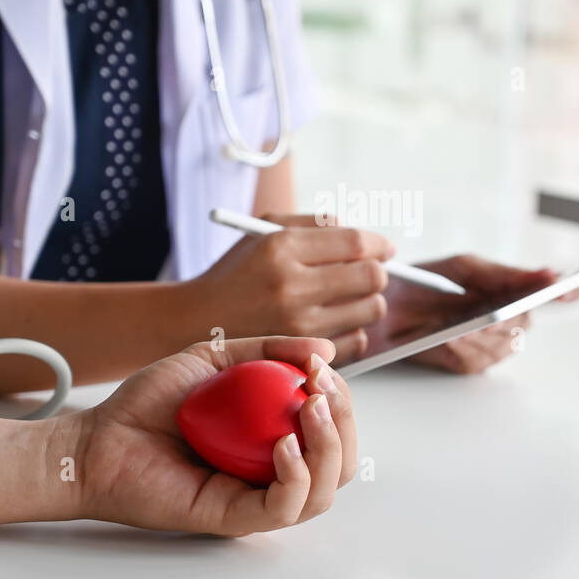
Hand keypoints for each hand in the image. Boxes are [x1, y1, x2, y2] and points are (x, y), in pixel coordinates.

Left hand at [68, 336, 355, 536]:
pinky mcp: (233, 520)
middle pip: (340, 465)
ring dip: (330, 449)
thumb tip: (326, 351)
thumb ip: (269, 349)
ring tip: (308, 411)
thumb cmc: (149, 404)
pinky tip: (281, 443)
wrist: (99, 439)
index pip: (333, 432)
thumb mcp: (216, 357)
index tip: (321, 368)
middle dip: (345, 424)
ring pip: (323, 492)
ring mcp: (254, 499)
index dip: (341, 401)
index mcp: (273, 441)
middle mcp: (271, 475)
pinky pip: (284, 509)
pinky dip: (296, 476)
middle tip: (322, 391)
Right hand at [188, 215, 391, 359]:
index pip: (355, 242)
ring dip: (368, 302)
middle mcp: (290, 285)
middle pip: (371, 278)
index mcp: (280, 246)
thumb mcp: (264, 230)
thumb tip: (366, 237)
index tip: (386, 249)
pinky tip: (333, 322)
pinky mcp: (301, 354)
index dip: (379, 245)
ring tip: (347, 298)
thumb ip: (315, 224)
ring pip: (369, 311)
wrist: (193, 320)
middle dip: (378, 273)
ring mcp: (296, 324)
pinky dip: (354, 331)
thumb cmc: (236, 272)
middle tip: (369, 273)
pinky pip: (357, 342)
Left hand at [366, 255, 572, 374]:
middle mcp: (498, 322)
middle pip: (523, 324)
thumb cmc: (423, 283)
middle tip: (504, 308)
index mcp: (504, 295)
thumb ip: (505, 273)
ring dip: (487, 334)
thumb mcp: (465, 268)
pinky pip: (474, 360)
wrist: (378, 304)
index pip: (542, 296)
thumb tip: (548, 275)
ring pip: (502, 345)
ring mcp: (481, 345)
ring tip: (471, 323)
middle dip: (513, 316)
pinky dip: (465, 348)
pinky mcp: (461, 363)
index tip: (576, 287)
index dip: (563, 293)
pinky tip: (453, 337)